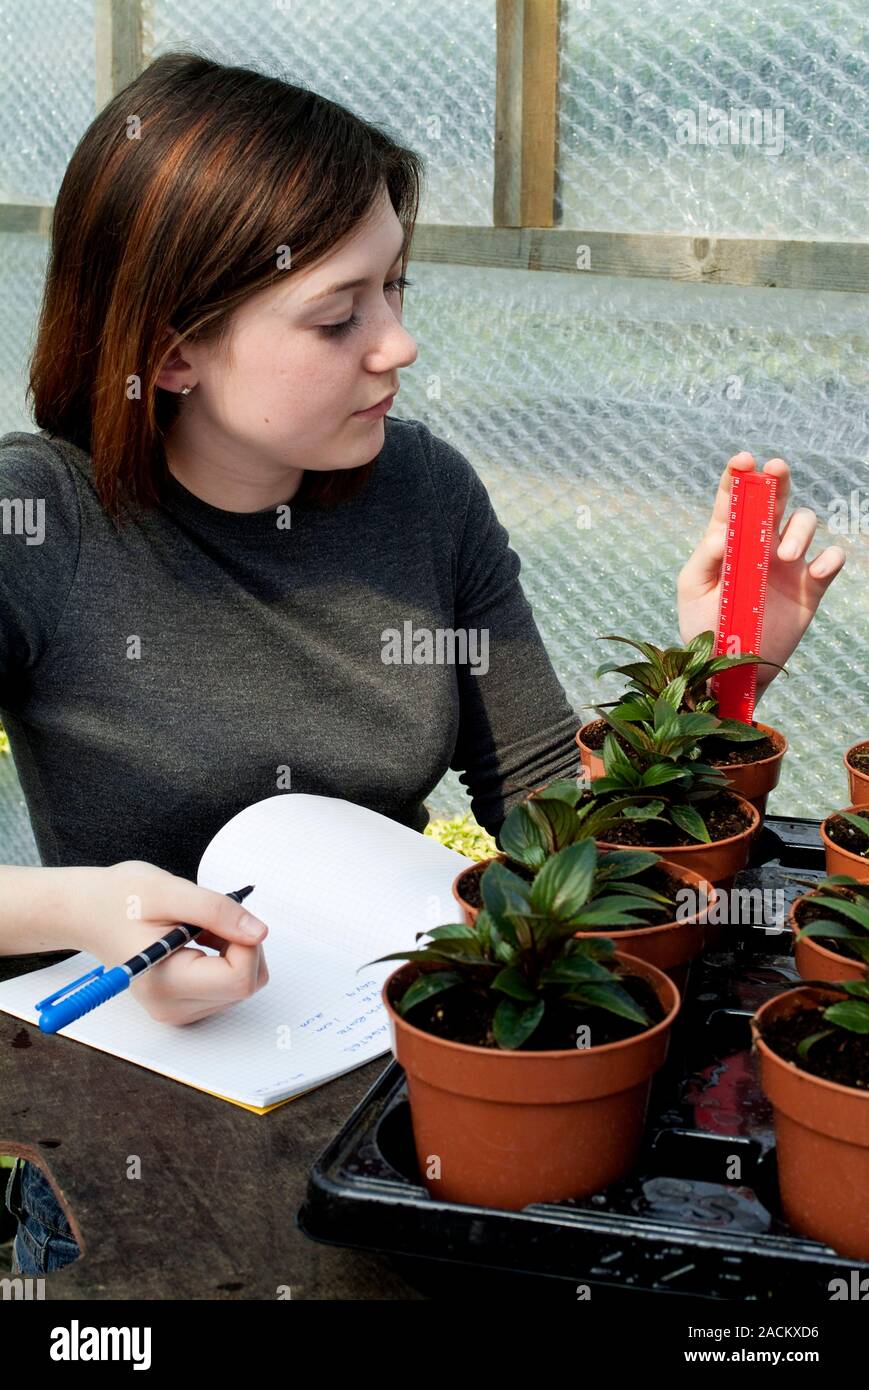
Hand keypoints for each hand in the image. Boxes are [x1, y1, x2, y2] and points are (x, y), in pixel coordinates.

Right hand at [65, 860, 268, 1025]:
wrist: (91, 913)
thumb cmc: (121, 899)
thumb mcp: (170, 891)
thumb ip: (217, 912)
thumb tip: (258, 932)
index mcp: (165, 983)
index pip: (239, 979)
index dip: (246, 943)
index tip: (225, 916)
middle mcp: (171, 1008)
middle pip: (245, 986)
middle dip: (243, 946)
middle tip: (212, 919)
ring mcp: (177, 1011)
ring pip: (242, 987)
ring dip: (234, 952)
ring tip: (199, 929)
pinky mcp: (183, 1006)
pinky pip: (228, 988)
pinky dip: (225, 960)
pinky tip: (199, 942)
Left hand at [677, 453, 846, 695]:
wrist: (730, 671)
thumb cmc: (704, 627)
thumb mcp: (693, 591)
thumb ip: (704, 558)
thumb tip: (723, 533)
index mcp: (729, 542)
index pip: (732, 502)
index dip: (737, 477)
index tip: (742, 461)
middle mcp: (761, 545)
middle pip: (775, 501)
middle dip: (777, 480)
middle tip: (776, 469)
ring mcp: (788, 564)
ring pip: (805, 523)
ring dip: (799, 530)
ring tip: (784, 555)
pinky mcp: (810, 588)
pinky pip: (831, 560)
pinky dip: (830, 558)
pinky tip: (815, 569)